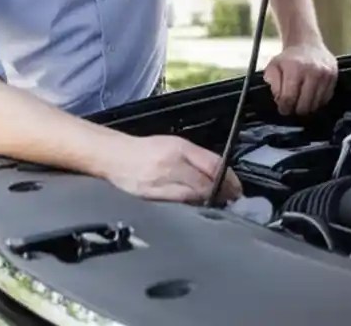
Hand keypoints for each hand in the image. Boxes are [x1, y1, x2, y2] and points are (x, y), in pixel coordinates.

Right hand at [101, 135, 242, 204]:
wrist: (113, 157)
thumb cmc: (145, 150)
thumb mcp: (174, 145)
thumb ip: (197, 158)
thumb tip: (221, 174)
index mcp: (178, 148)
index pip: (212, 164)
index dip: (229, 178)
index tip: (237, 187)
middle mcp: (171, 164)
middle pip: (205, 183)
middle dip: (222, 193)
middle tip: (231, 199)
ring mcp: (160, 182)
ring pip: (193, 197)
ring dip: (208, 202)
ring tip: (216, 203)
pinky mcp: (152, 197)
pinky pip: (178, 204)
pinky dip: (191, 206)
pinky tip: (196, 206)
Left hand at [263, 41, 337, 115]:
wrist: (307, 43)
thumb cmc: (289, 58)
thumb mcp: (273, 67)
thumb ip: (274, 85)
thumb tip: (280, 100)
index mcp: (295, 69)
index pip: (289, 98)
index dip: (284, 108)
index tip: (283, 109)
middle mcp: (312, 71)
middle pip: (304, 105)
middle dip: (296, 110)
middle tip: (292, 108)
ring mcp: (325, 75)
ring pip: (316, 104)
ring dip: (307, 106)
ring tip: (301, 101)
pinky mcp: (334, 76)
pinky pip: (326, 99)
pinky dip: (317, 101)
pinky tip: (310, 96)